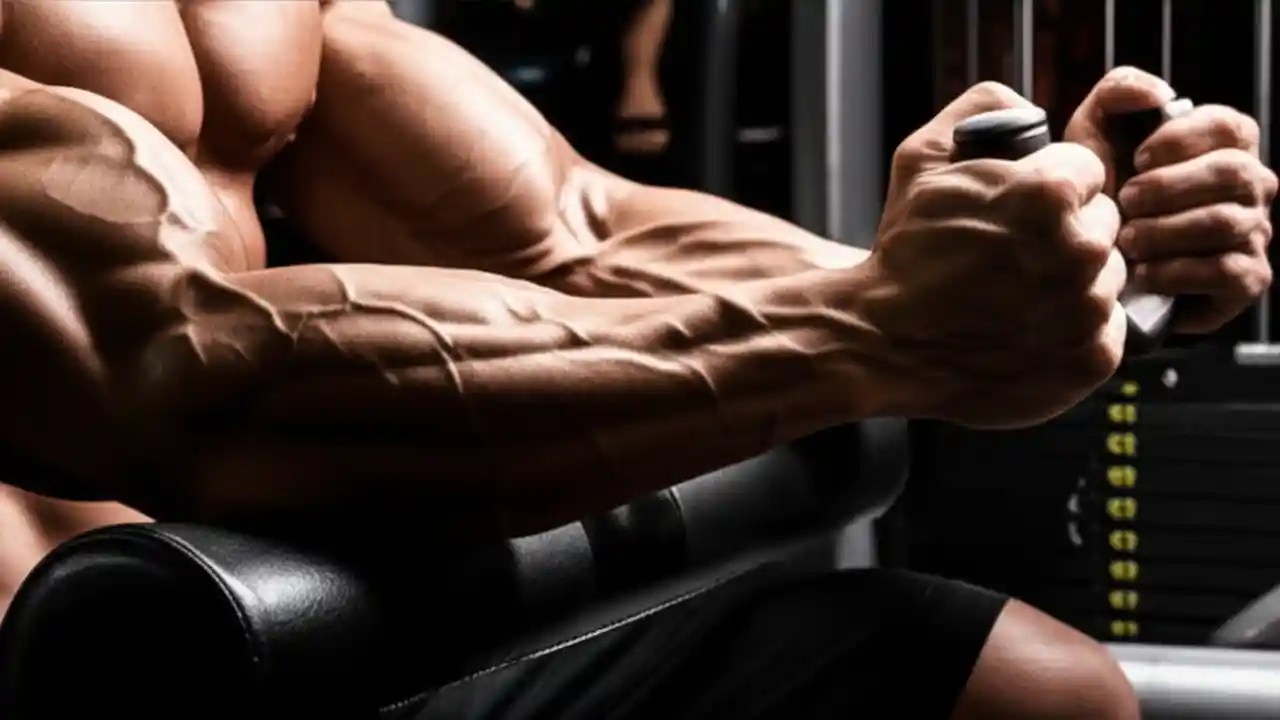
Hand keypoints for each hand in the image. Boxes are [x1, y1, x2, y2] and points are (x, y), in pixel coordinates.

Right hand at [867, 82, 1125, 428]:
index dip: (1048, 186)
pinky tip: (1028, 326)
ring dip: (1071, 281)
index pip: (1086, 172)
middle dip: (1065, 232)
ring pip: (1105, 277)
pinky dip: (1073, 330)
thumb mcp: (921, 158)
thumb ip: (984, 108)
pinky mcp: (1091, 359)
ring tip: (1016, 293)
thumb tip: (1031, 107)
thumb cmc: (902, 254)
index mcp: (1049, 194)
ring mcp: (1089, 311)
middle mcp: (1080, 251)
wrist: (883, 342)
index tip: (1016, 212)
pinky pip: (1105, 329)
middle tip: (1013, 254)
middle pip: (1104, 224)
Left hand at [1065, 66, 1276, 333]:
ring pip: (1225, 223)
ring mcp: (1254, 231)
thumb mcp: (1094, 136)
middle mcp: (1250, 185)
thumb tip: (1158, 93)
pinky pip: (1226, 271)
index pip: (1229, 125)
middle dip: (1169, 188)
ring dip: (1165, 232)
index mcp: (1225, 145)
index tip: (1137, 158)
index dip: (1183, 139)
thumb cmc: (1101, 193)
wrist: (1093, 266)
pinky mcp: (1248, 278)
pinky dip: (1176, 272)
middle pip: (1232, 173)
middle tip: (1124, 202)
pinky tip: (1142, 273)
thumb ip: (1117, 94)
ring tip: (1126, 240)